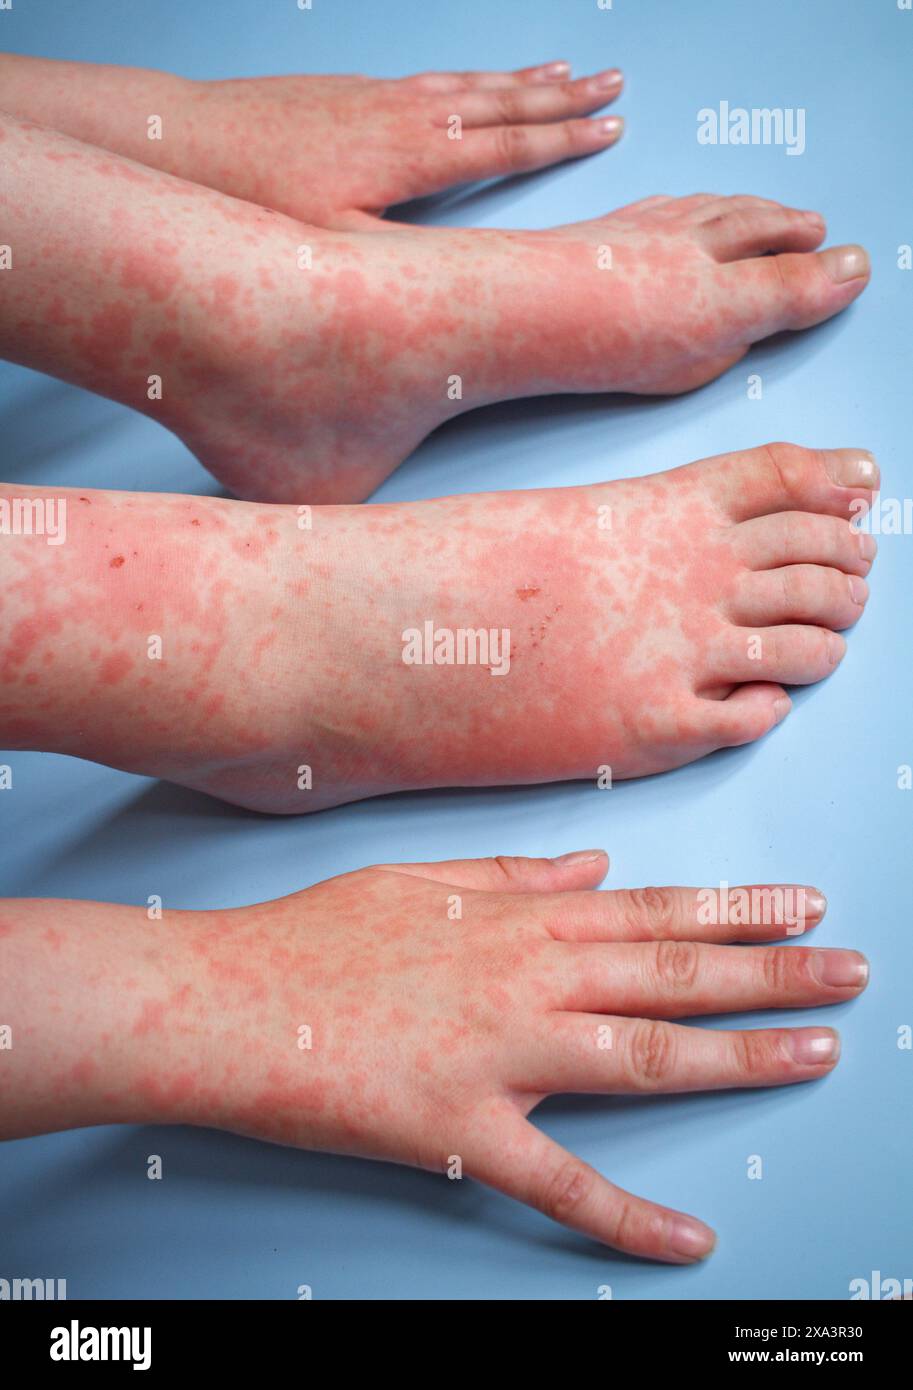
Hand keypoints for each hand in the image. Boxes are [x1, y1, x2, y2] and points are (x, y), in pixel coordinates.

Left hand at [173, 63, 623, 226]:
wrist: (184, 136)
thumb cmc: (253, 198)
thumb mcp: (330, 245)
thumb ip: (397, 253)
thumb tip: (455, 273)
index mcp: (409, 153)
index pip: (505, 143)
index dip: (562, 139)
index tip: (611, 127)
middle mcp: (403, 112)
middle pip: (500, 100)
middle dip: (562, 95)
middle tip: (613, 80)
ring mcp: (378, 93)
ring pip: (469, 82)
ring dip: (521, 79)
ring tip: (563, 70)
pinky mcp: (351, 88)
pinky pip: (434, 79)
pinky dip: (471, 78)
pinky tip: (474, 82)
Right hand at [177, 852, 864, 1260]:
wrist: (227, 997)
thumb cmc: (317, 932)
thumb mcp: (422, 875)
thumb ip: (518, 869)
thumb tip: (596, 864)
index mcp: (517, 917)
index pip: (652, 909)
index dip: (736, 908)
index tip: (802, 904)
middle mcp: (526, 978)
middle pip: (673, 975)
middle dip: (772, 970)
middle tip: (849, 970)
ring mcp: (500, 1055)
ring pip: (645, 1057)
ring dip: (739, 1058)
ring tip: (815, 1052)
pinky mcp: (462, 1131)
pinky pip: (559, 1183)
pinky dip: (627, 1218)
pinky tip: (689, 1239)